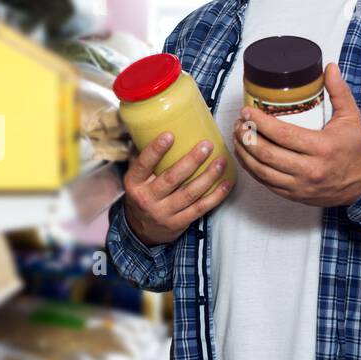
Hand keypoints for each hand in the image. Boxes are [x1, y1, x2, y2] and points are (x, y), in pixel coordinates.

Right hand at [122, 131, 233, 245]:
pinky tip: (225, 183)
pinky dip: (215, 196)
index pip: (143, 165)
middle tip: (206, 145)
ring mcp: (164, 213)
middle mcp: (147, 199)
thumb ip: (145, 159)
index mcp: (134, 184)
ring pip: (189, 193)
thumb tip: (157, 129)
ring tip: (220, 161)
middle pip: (171, 179)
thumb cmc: (143, 195)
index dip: (155, 150)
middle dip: (191, 161)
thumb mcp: (136, 179)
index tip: (170, 135)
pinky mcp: (178, 223)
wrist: (142, 230)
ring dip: (208, 176)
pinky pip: (200, 208)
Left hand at [231, 62, 360, 207]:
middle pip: (267, 153)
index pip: (282, 134)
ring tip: (237, 136)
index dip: (259, 122)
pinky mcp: (294, 195)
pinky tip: (245, 156)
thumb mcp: (351, 117)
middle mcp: (309, 169)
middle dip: (246, 136)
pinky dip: (251, 168)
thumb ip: (339, 91)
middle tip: (238, 123)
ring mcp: (300, 186)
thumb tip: (329, 67)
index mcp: (322, 147)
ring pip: (262, 170)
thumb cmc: (355, 148)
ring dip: (244, 153)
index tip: (246, 111)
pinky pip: (266, 183)